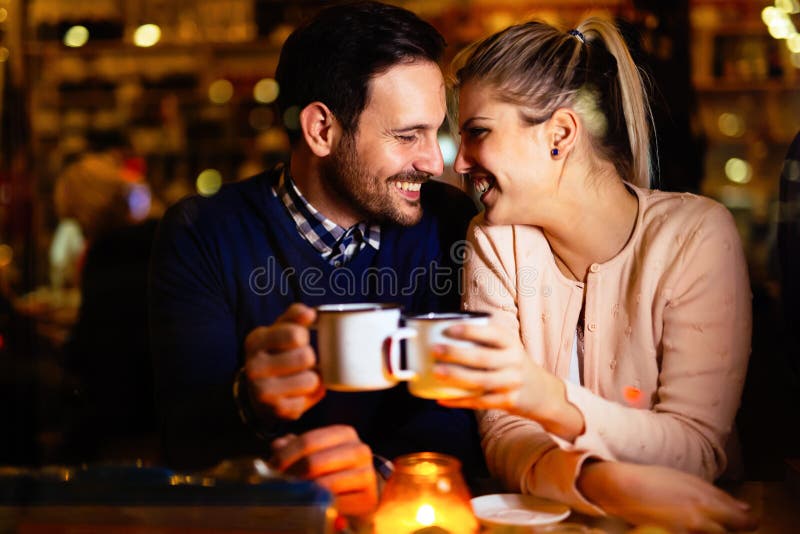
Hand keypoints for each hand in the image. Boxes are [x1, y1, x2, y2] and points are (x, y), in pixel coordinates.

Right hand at [244, 303, 323, 420]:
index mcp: (255, 342)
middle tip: (300, 360)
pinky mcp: (279, 411)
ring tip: (301, 375)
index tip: (297, 340)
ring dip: (313, 377)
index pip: (295, 334)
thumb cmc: (274, 353)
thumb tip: (310, 313)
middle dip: (309, 357)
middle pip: (306, 357)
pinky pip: (312, 398)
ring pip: (312, 379)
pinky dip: (312, 394)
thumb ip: (294, 316)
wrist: (255, 391)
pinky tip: (299, 390)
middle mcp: (254, 368)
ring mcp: (264, 392)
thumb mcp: (278, 330)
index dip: (303, 336)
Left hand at [270, 425, 377, 517]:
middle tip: (276, 484)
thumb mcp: (315, 452)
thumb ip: (295, 446)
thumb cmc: (332, 469)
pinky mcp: (367, 498)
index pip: (309, 441)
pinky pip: (334, 503)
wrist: (360, 491)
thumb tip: (277, 446)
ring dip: (301, 491)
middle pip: (314, 462)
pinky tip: (308, 504)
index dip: (286, 455)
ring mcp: (366, 474)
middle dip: (291, 474)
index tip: (271, 467)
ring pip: (323, 484)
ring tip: (289, 494)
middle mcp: (359, 450)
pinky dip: (317, 505)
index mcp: (345, 433)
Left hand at [433, 322, 583, 439]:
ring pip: (480, 381)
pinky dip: (459, 401)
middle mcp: (514, 362)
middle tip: (435, 350)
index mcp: (512, 343)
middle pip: (483, 358)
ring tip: (436, 372)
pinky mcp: (508, 402)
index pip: (492, 333)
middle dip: (457, 353)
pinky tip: (442, 399)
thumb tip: (445, 331)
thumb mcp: (508, 347)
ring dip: (456, 376)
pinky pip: (479, 402)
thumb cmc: (514, 365)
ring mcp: (512, 383)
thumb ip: (485, 340)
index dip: (470, 330)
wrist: (543, 393)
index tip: (449, 329)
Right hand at [578, 461, 757, 532]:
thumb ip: (720, 497)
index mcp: (707, 503)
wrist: (618, 489)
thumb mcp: (687, 480)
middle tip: (707, 521)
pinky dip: (691, 533)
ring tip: (689, 522)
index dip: (743, 522)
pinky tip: (679, 526)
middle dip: (724, 529)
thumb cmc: (651, 480)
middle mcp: (700, 522)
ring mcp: (686, 533)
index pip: (745, 523)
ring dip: (706, 530)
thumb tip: (746, 510)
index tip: (738, 521)